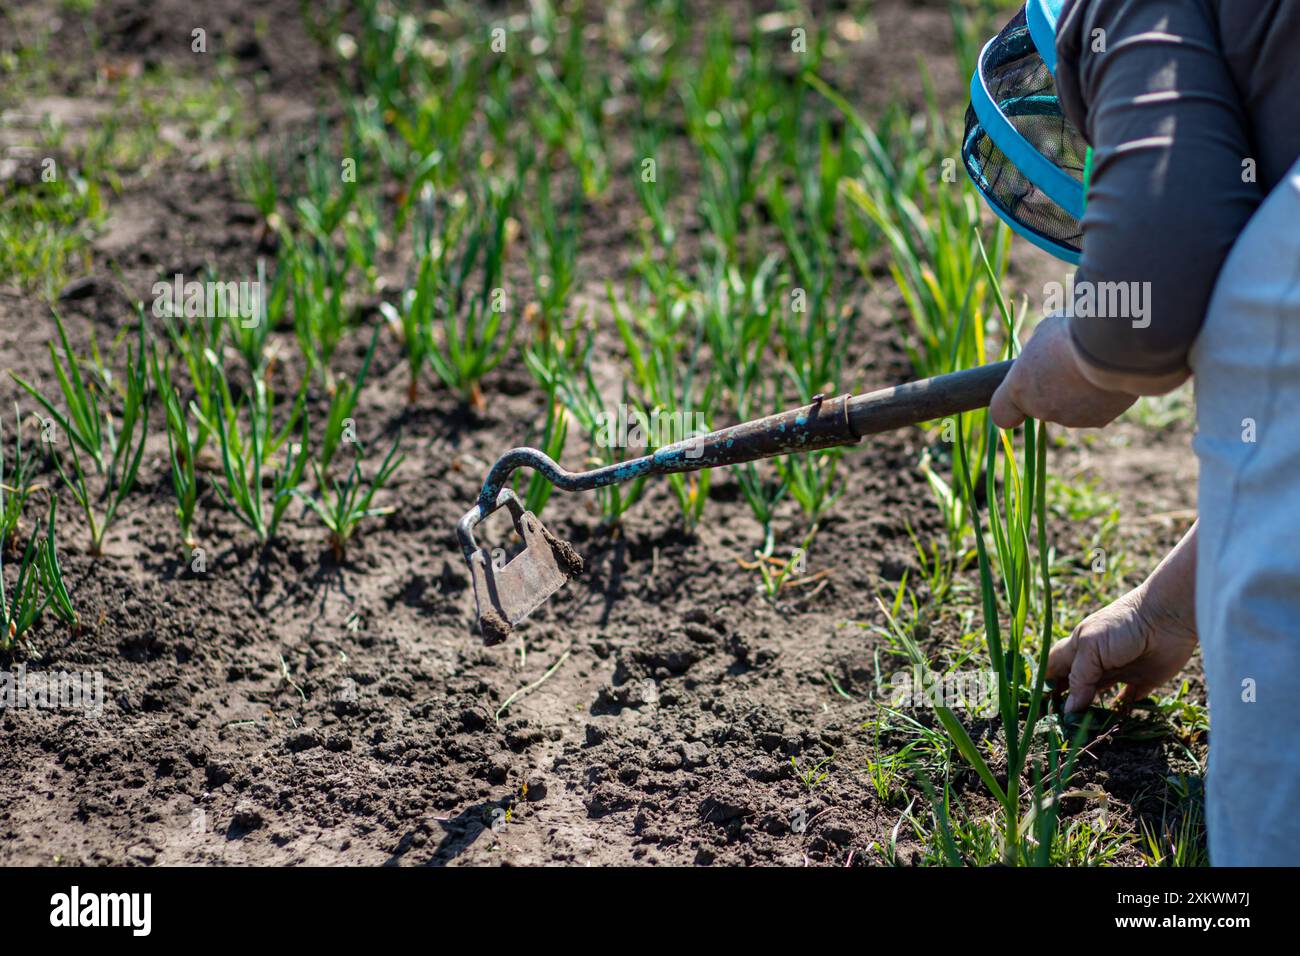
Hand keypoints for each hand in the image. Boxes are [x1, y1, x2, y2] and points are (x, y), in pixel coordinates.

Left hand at [990, 314, 1137, 428]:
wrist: (1118, 345)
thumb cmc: (1075, 331)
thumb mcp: (1046, 331)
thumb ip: (1040, 353)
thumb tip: (1046, 355)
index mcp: (1020, 389)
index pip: (1001, 415)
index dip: (1009, 406)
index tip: (1020, 391)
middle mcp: (1042, 410)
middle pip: (1041, 404)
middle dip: (1051, 388)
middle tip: (1068, 362)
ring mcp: (1071, 419)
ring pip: (1069, 407)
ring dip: (1077, 391)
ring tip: (1093, 363)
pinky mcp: (1100, 420)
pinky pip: (1095, 407)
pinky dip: (1099, 395)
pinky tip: (1108, 373)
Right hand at [1048, 524, 1198, 713]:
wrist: (1168, 618)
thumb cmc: (1122, 626)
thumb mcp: (1092, 648)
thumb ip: (1079, 678)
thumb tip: (1069, 709)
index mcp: (1078, 648)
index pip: (1053, 667)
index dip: (1045, 683)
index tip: (1040, 706)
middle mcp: (1096, 661)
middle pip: (1074, 685)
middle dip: (1066, 703)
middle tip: (1060, 725)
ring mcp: (1118, 672)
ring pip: (1098, 696)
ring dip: (1090, 711)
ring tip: (1083, 730)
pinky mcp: (1142, 681)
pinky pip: (1127, 701)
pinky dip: (1119, 712)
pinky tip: (1113, 721)